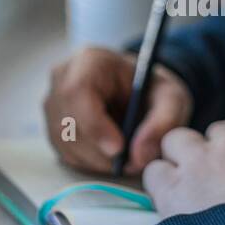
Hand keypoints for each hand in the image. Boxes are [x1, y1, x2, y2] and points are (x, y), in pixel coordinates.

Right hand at [43, 46, 194, 175]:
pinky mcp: (53, 128)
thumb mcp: (171, 99)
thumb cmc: (152, 90)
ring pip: (65, 143)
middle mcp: (62, 79)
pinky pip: (66, 154)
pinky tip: (112, 154)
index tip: (118, 148)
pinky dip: (91, 163)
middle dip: (100, 150)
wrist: (139, 92)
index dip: (94, 124)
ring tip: (127, 156)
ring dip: (98, 160)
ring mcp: (53, 104)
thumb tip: (140, 156)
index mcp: (90, 61)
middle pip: (68, 122)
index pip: (77, 91)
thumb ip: (163, 123)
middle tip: (132, 161)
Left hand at [142, 120, 224, 224]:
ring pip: (175, 142)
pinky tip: (169, 208)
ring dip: (178, 163)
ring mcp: (199, 161)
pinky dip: (159, 186)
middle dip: (209, 155)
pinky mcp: (172, 186)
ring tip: (185, 193)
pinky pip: (154, 171)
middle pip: (211, 135)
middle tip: (212, 187)